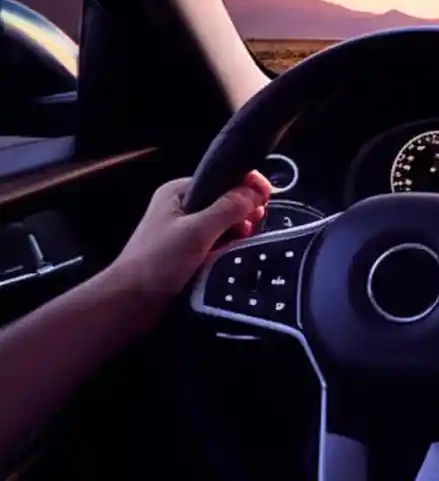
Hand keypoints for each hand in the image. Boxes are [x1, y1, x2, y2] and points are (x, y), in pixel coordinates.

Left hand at [107, 173, 270, 302]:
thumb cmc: (158, 261)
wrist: (130, 304)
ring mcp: (186, 231)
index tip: (266, 198)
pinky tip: (234, 256)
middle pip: (226, 201)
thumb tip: (257, 191)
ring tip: (243, 243)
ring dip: (238, 233)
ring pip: (225, 224)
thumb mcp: (196, 231)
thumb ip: (228, 208)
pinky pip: (219, 244)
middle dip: (244, 211)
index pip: (221, 178)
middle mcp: (182, 207)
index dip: (245, 184)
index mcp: (179, 191)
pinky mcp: (190, 254)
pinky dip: (230, 248)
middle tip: (252, 227)